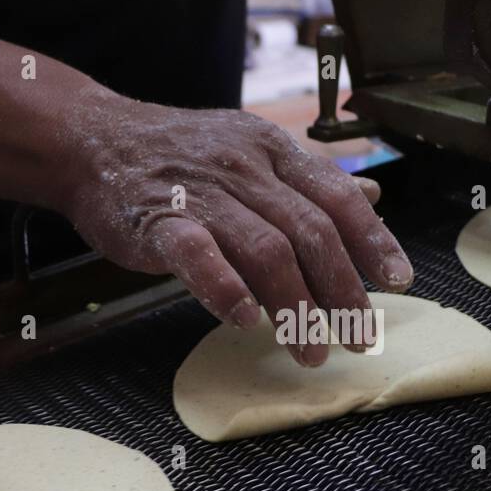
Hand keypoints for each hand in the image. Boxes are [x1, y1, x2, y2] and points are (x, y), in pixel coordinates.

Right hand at [62, 90, 412, 366]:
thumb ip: (309, 180)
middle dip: (343, 290)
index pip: (337, 196)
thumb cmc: (178, 156)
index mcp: (272, 151)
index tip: (399, 281)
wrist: (91, 140)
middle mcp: (245, 168)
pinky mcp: (159, 220)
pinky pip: (200, 255)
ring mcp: (202, 194)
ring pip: (265, 250)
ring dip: (295, 305)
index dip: (372, 241)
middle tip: (360, 336)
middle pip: (310, 231)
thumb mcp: (251, 152)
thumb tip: (372, 196)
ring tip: (312, 350)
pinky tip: (245, 321)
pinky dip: (226, 289)